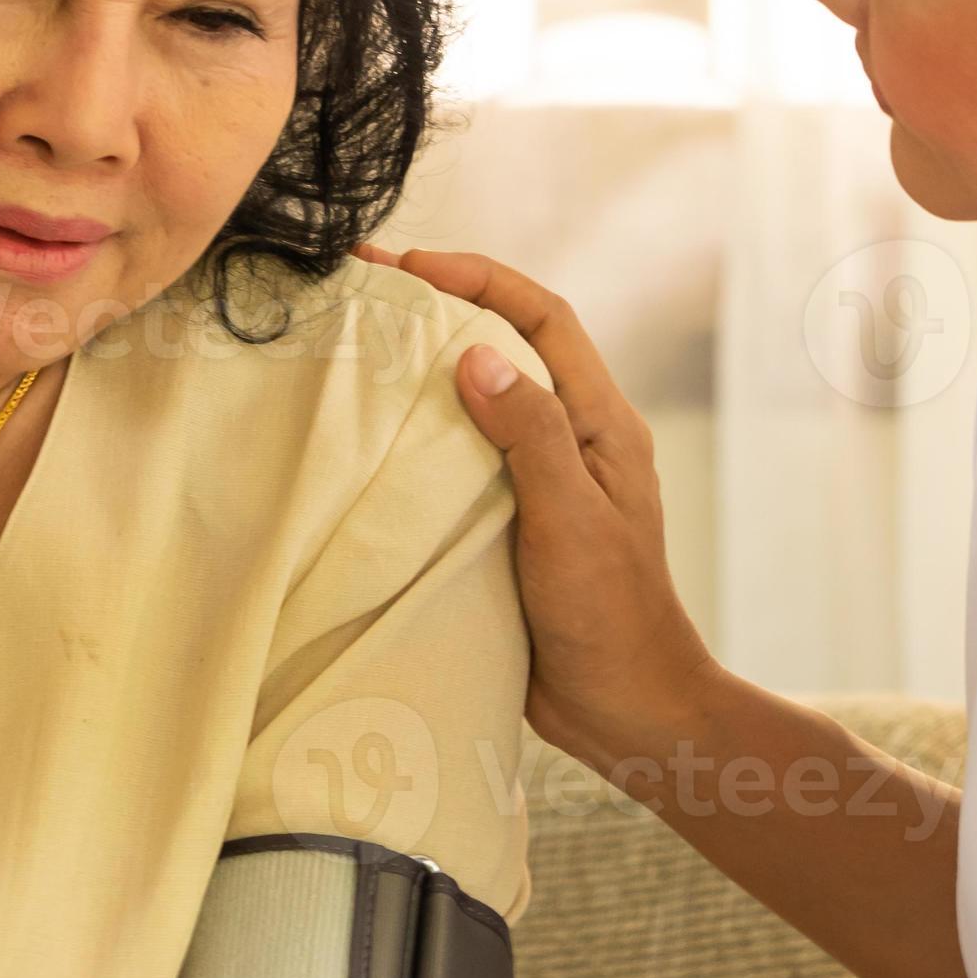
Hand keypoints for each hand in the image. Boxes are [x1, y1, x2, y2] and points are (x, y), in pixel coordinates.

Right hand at [353, 245, 721, 766]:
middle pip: (504, 347)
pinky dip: (414, 439)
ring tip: (350, 348)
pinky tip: (365, 442)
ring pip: (475, 403)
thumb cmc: (612, 616)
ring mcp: (538, 482)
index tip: (409, 266)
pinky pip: (456, 462)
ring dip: (421, 370)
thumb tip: (475, 356)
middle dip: (439, 309)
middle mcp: (572, 440)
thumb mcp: (571, 520)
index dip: (481, 279)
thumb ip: (529, 436)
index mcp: (603, 423)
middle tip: (359, 290)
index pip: (544, 318)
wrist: (626, 711)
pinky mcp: (507, 524)